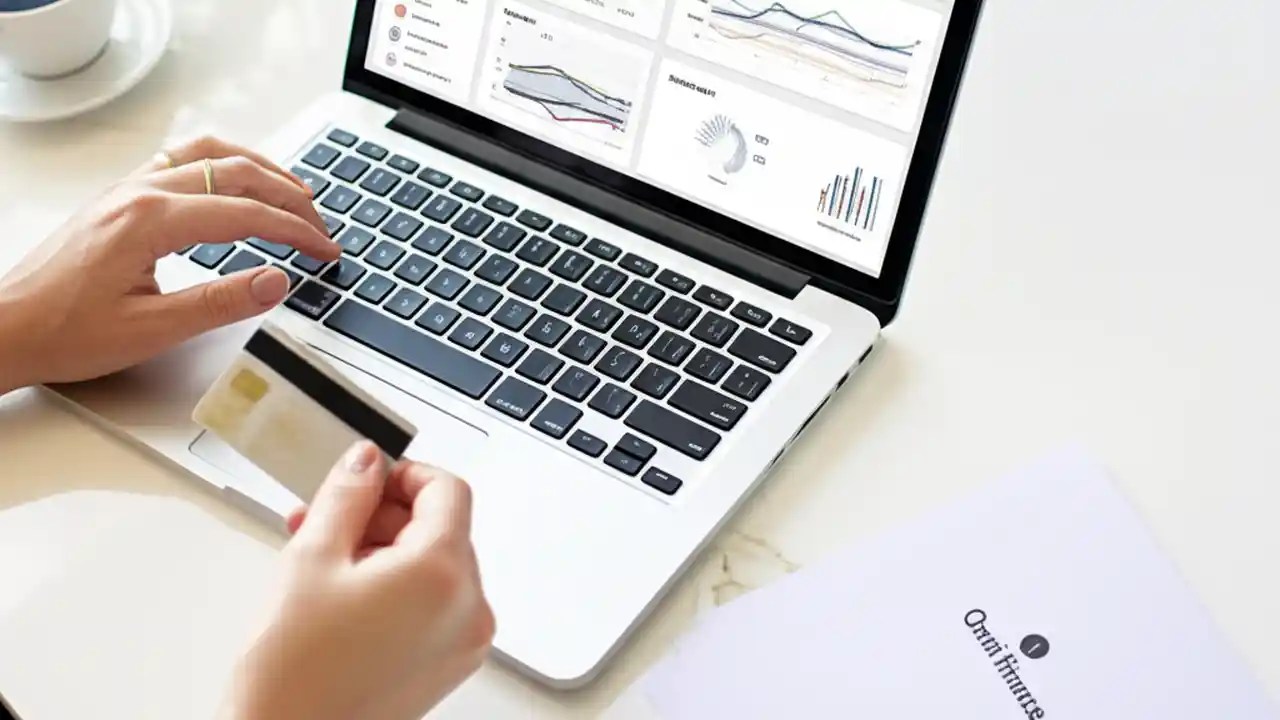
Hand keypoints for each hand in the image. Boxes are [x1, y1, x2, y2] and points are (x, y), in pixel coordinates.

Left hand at [0, 136, 339, 392]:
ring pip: (210, 154)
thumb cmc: (63, 331)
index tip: (324, 250)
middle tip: (321, 227)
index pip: (246, 213)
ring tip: (293, 193)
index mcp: (150, 220)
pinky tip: (236, 182)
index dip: (295, 231)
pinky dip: (224, 165)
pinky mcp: (121, 198)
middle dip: (289, 197)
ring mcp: (128, 190)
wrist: (6, 328)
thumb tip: (275, 281)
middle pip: (236, 172)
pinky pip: (182, 160)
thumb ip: (221, 302)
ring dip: (259, 168)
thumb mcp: (151, 329)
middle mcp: (140, 192)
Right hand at [221, 442, 494, 719]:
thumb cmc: (294, 675)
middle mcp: (468, 609)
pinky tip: (342, 590)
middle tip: (329, 517)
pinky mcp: (446, 665)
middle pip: (442, 529)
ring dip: (383, 550)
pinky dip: (394, 587)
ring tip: (322, 556)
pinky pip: (431, 604)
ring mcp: (462, 642)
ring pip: (433, 566)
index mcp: (443, 575)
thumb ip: (347, 495)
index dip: (404, 473)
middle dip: (383, 516)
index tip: (367, 475)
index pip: (448, 490)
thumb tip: (367, 462)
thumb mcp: (312, 559)